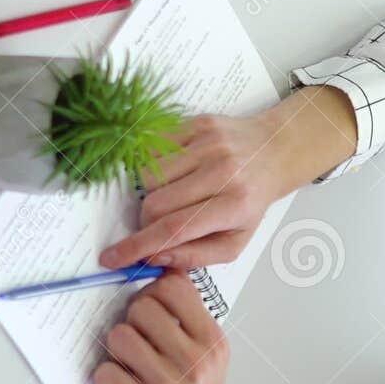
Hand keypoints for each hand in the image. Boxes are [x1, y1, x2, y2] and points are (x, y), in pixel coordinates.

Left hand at [93, 274, 229, 383]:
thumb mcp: (205, 367)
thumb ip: (185, 328)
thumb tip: (151, 284)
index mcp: (214, 343)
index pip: (175, 286)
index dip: (152, 293)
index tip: (148, 312)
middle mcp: (199, 360)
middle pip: (141, 307)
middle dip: (129, 325)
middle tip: (136, 351)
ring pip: (118, 337)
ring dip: (115, 355)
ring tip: (130, 375)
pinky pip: (104, 373)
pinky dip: (104, 383)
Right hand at [99, 85, 356, 271]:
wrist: (273, 152)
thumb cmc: (251, 202)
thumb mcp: (235, 241)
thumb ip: (195, 256)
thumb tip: (154, 259)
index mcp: (233, 206)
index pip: (174, 229)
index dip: (137, 246)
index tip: (111, 259)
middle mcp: (221, 171)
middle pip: (155, 203)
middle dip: (146, 222)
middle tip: (159, 225)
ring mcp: (208, 144)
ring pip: (149, 176)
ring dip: (150, 193)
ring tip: (173, 196)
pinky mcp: (196, 124)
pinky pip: (153, 150)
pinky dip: (154, 167)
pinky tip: (175, 173)